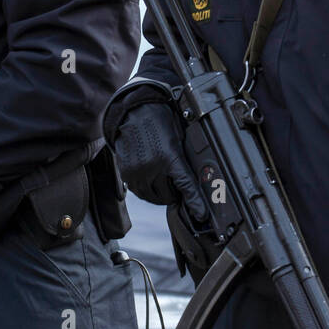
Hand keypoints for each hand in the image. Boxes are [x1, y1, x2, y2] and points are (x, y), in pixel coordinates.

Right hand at [109, 98, 207, 222]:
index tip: (201, 215)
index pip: (186, 185)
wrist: (132, 113)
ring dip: (162, 193)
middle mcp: (152, 167)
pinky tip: (151, 178)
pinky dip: (148, 190)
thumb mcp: (177, 137)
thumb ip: (183, 159)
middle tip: (176, 181)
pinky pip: (141, 193)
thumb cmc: (158, 122)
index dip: (195, 202)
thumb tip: (196, 179)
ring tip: (163, 178)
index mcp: (169, 156)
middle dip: (176, 192)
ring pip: (154, 197)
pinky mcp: (127, 175)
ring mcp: (138, 172)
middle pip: (169, 195)